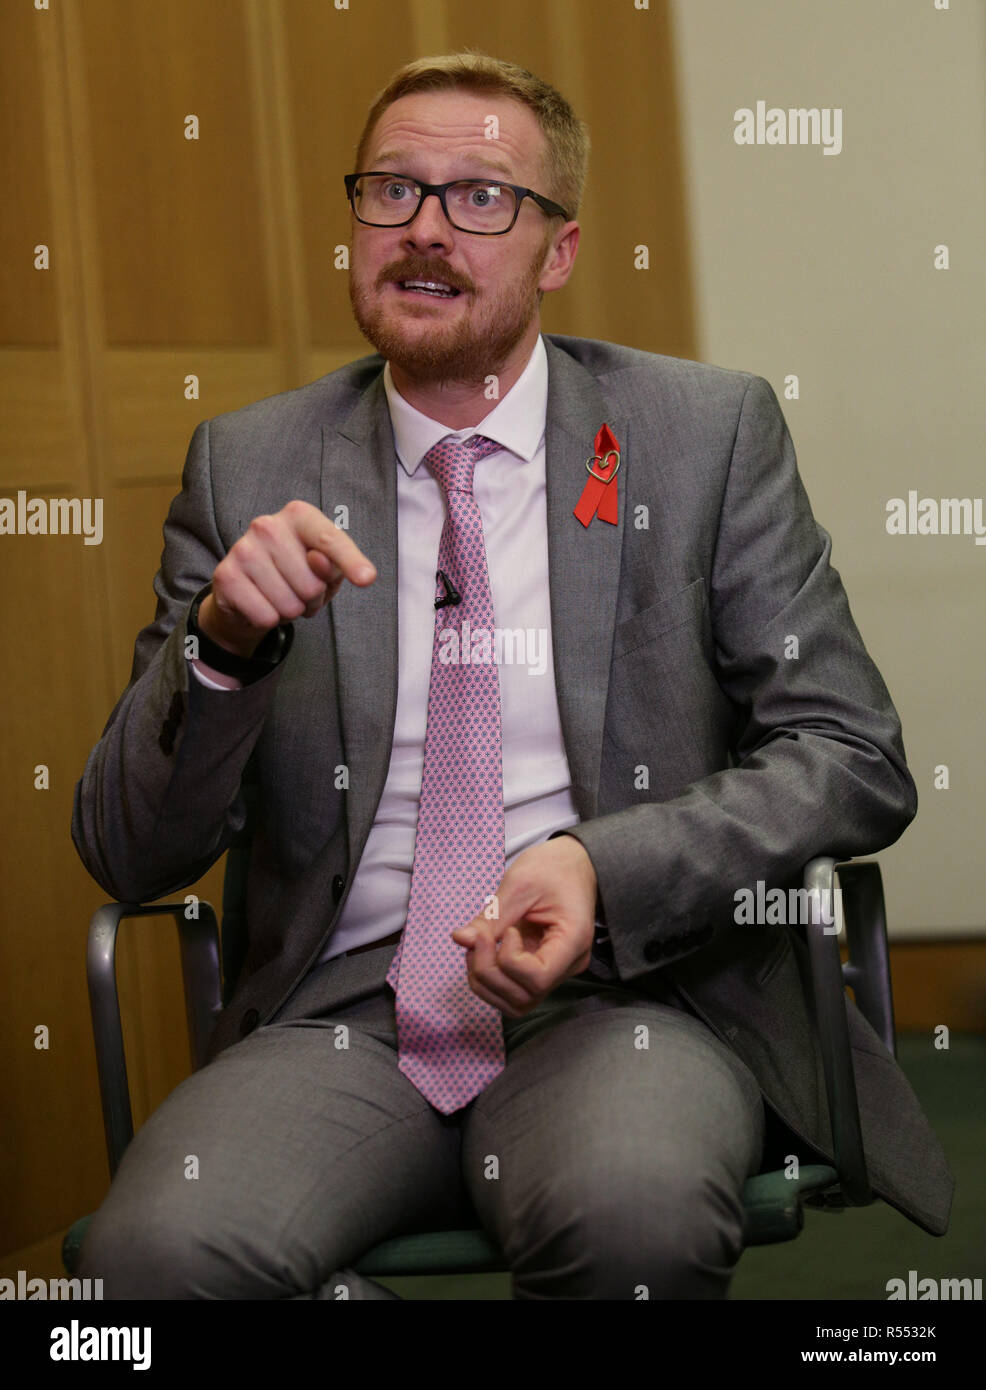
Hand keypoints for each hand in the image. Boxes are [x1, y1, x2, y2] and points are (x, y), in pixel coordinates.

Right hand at [199, 500, 375, 656]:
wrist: (246, 595)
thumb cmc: (294, 577)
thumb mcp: (324, 571)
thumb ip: (333, 565)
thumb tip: (319, 562)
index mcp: (299, 516)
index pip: (329, 539)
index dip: (350, 560)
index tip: (367, 578)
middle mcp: (267, 525)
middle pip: (311, 583)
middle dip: (311, 599)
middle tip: (297, 591)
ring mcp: (243, 549)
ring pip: (289, 604)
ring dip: (290, 611)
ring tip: (279, 597)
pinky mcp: (226, 576)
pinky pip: (266, 617)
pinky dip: (269, 620)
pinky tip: (260, 604)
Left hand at [451, 836, 597, 1017]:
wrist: (573, 864)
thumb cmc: (553, 868)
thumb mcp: (520, 884)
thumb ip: (491, 916)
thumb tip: (460, 939)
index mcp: (573, 941)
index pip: (538, 979)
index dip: (509, 961)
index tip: (507, 929)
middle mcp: (567, 965)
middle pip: (524, 998)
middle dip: (489, 972)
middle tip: (480, 936)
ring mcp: (555, 971)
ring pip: (515, 1003)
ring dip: (485, 981)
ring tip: (478, 945)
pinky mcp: (540, 970)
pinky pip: (512, 991)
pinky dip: (489, 979)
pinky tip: (484, 950)